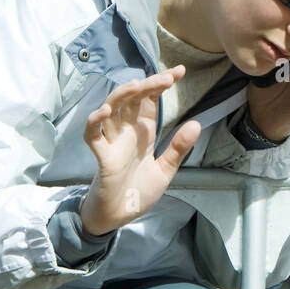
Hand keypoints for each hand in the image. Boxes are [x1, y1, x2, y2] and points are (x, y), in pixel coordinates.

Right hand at [79, 67, 200, 234]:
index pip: (151, 100)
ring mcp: (113, 142)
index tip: (179, 71)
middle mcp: (127, 131)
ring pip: (112, 109)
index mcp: (143, 132)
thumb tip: (196, 124)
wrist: (118, 217)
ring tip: (136, 85)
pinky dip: (95, 123)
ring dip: (122, 95)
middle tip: (167, 78)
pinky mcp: (102, 157)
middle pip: (133, 99)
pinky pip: (93, 136)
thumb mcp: (165, 170)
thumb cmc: (138, 191)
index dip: (161, 84)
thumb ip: (178, 148)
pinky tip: (104, 112)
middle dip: (148, 85)